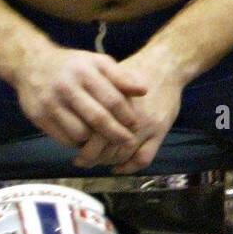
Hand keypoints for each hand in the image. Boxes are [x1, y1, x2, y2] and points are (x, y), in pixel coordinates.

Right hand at [10, 46, 147, 153]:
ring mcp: (51, 103)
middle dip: (116, 134)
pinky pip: (63, 139)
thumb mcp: (97, 62)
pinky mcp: (39, 117)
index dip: (127, 115)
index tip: (135, 125)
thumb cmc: (73, 66)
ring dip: (95, 141)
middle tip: (128, 142)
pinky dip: (77, 142)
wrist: (31, 63)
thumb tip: (144, 90)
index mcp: (85, 71)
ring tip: (105, 140)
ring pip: (80, 133)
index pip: (112, 99)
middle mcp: (67, 87)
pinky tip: (85, 139)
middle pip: (97, 118)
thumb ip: (121, 76)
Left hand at [73, 44, 186, 173]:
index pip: (90, 135)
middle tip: (84, 159)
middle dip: (93, 157)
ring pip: (122, 155)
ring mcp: (146, 125)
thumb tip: (68, 118)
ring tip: (102, 160)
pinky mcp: (160, 131)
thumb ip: (91, 99)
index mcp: (111, 103)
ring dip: (110, 162)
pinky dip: (129, 167)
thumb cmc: (133, 72)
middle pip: (105, 148)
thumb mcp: (107, 80)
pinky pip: (143, 158)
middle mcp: (128, 116)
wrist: (164, 65)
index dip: (81, 146)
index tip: (75, 148)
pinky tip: (118, 168)